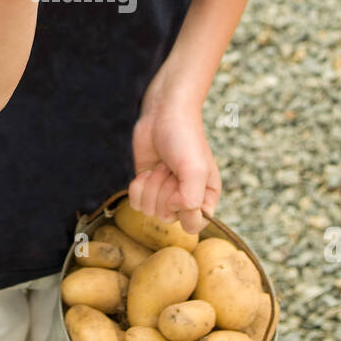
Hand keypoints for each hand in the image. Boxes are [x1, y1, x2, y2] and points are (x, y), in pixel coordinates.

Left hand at [127, 101, 221, 235]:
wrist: (163, 115)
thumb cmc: (185, 139)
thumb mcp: (195, 168)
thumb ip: (192, 198)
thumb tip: (177, 214)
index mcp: (206, 198)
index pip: (194, 225)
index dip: (183, 211)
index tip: (181, 188)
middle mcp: (185, 199)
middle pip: (167, 218)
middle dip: (164, 191)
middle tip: (171, 168)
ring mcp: (164, 194)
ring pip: (148, 211)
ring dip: (151, 185)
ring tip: (162, 166)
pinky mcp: (146, 187)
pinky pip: (135, 203)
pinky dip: (138, 186)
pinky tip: (148, 170)